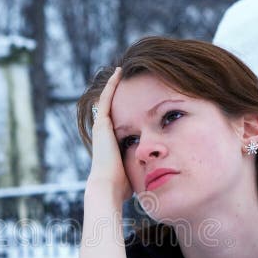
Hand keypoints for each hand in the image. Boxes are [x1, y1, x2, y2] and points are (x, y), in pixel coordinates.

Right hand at [86, 67, 132, 202]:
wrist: (108, 186)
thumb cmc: (122, 186)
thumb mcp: (134, 172)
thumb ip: (142, 168)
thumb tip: (156, 174)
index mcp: (110, 143)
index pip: (118, 122)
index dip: (126, 109)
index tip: (134, 99)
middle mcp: (103, 133)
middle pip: (111, 108)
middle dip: (120, 94)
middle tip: (128, 79)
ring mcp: (101, 127)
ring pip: (107, 99)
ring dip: (114, 85)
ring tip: (122, 71)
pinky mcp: (102, 123)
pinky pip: (107, 98)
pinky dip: (112, 85)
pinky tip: (119, 72)